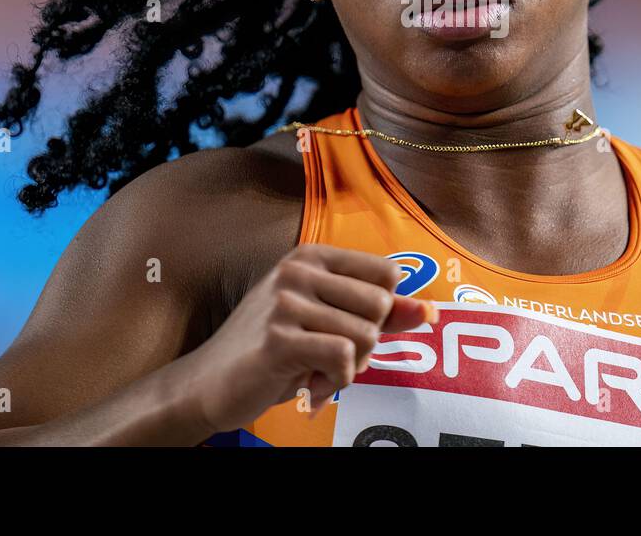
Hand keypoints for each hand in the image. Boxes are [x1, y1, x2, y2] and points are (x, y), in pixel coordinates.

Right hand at [184, 243, 436, 434]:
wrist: (210, 383)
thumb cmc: (275, 351)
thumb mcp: (327, 322)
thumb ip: (378, 314)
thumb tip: (430, 312)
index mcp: (311, 256)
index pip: (388, 274)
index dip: (381, 313)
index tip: (350, 330)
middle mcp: (298, 270)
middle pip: (380, 307)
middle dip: (368, 345)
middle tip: (333, 358)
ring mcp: (285, 301)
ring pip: (365, 337)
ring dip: (349, 369)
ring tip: (316, 371)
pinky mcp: (278, 338)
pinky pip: (343, 358)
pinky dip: (336, 382)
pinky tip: (311, 384)